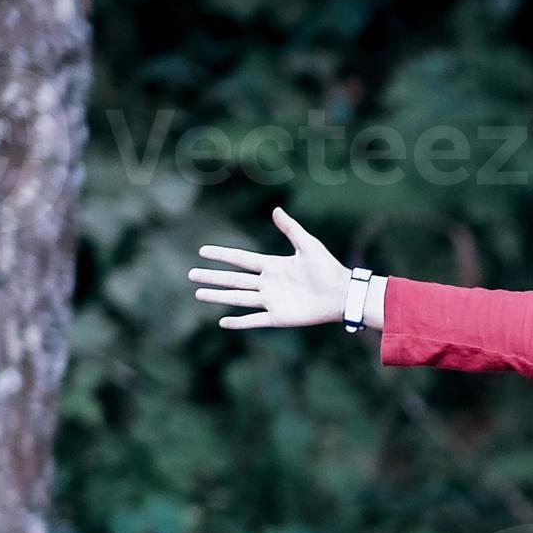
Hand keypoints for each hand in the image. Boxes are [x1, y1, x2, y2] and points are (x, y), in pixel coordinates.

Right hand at [188, 207, 369, 331]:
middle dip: (212, 277)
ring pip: (238, 298)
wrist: (342, 294)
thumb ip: (290, 229)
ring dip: (218, 297)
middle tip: (191, 274)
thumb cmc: (328, 269)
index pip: (241, 259)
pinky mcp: (278, 317)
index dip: (222, 254)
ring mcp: (271, 301)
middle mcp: (268, 283)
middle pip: (233, 279)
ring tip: (198, 294)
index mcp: (273, 265)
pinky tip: (223, 322)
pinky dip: (239, 322)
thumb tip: (276, 210)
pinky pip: (253, 320)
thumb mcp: (307, 245)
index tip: (202, 251)